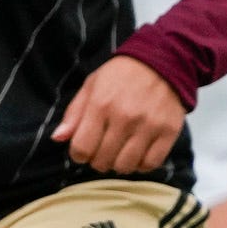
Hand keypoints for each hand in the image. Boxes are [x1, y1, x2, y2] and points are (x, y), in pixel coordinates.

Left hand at [52, 56, 186, 174]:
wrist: (163, 60)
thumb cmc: (121, 74)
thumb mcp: (91, 86)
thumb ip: (74, 113)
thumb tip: (57, 138)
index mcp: (101, 105)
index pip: (82, 148)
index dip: (78, 154)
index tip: (83, 149)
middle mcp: (124, 117)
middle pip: (102, 161)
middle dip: (97, 160)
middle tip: (102, 150)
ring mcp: (148, 126)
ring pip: (125, 166)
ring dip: (118, 164)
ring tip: (119, 152)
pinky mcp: (168, 132)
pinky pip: (150, 164)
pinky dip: (141, 164)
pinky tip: (137, 153)